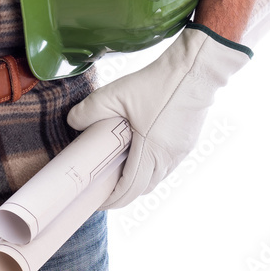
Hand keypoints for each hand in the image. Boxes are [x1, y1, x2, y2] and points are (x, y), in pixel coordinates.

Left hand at [67, 24, 250, 208]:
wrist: (196, 69)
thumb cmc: (158, 83)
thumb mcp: (114, 94)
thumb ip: (88, 111)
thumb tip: (73, 123)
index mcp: (152, 152)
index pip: (129, 190)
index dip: (111, 199)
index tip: (96, 201)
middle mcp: (169, 158)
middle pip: (143, 188)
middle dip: (122, 193)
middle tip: (103, 188)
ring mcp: (182, 152)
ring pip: (157, 178)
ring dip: (138, 181)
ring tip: (117, 174)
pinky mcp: (188, 143)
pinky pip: (167, 166)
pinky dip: (151, 168)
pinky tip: (139, 155)